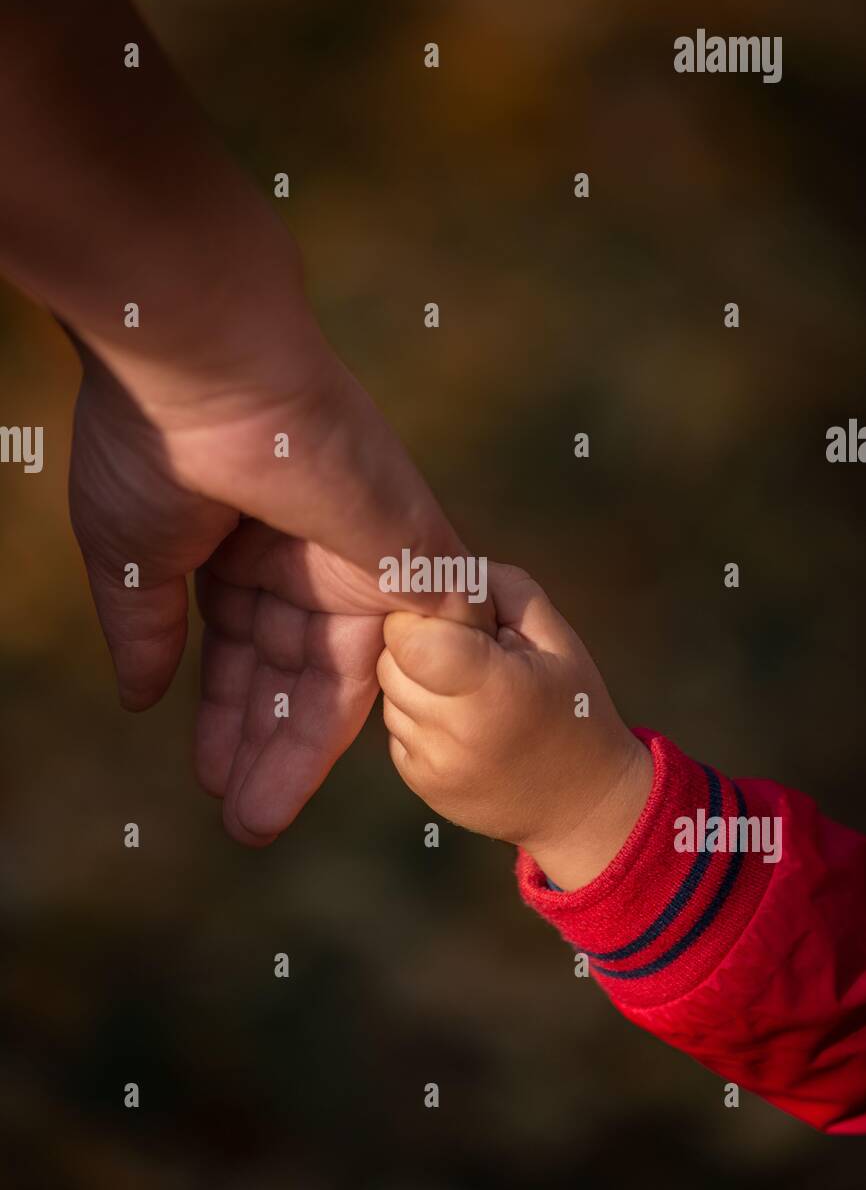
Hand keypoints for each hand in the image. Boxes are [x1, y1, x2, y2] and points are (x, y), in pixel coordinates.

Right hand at [69, 330, 491, 844]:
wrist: (206, 369)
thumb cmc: (153, 446)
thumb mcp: (132, 558)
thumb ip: (148, 630)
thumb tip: (141, 695)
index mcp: (240, 544)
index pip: (242, 648)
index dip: (225, 713)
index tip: (208, 774)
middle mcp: (303, 552)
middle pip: (291, 670)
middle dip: (262, 745)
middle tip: (241, 820)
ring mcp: (358, 552)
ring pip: (339, 672)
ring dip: (299, 748)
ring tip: (256, 820)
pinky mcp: (407, 551)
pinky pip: (416, 642)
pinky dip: (396, 701)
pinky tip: (364, 754)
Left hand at [377, 565, 653, 888]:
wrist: (583, 803)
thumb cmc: (574, 704)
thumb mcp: (555, 635)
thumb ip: (498, 589)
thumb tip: (436, 570)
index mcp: (493, 689)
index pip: (410, 635)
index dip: (424, 615)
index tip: (459, 620)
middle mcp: (454, 733)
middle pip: (392, 659)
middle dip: (421, 643)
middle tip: (469, 653)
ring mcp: (433, 764)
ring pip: (390, 691)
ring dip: (419, 680)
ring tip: (471, 690)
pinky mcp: (420, 782)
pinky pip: (397, 726)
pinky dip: (421, 715)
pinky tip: (464, 720)